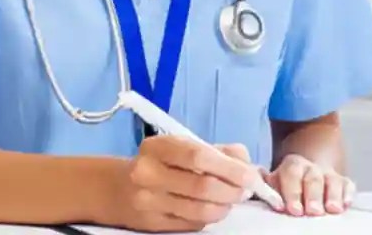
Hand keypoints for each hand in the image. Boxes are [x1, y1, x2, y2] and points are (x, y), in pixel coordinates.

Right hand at [102, 136, 257, 232]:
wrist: (120, 188)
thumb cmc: (162, 163)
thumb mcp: (185, 146)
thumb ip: (219, 151)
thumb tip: (247, 165)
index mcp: (158, 146)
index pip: (199, 156)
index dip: (230, 168)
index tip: (250, 176)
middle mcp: (148, 173)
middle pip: (202, 187)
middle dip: (232, 191)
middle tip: (245, 191)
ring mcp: (148, 201)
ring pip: (200, 210)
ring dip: (224, 207)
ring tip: (230, 200)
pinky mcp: (152, 223)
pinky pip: (192, 224)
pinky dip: (209, 217)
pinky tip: (211, 207)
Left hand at [263, 154, 354, 216]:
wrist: (306, 169)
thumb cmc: (286, 185)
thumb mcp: (273, 181)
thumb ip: (264, 184)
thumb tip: (249, 185)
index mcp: (291, 166)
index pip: (291, 173)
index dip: (292, 191)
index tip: (292, 209)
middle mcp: (310, 168)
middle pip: (312, 178)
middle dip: (312, 195)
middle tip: (312, 211)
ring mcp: (328, 174)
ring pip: (332, 180)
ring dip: (332, 195)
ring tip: (332, 210)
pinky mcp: (343, 182)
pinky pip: (347, 185)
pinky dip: (347, 194)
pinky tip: (346, 205)